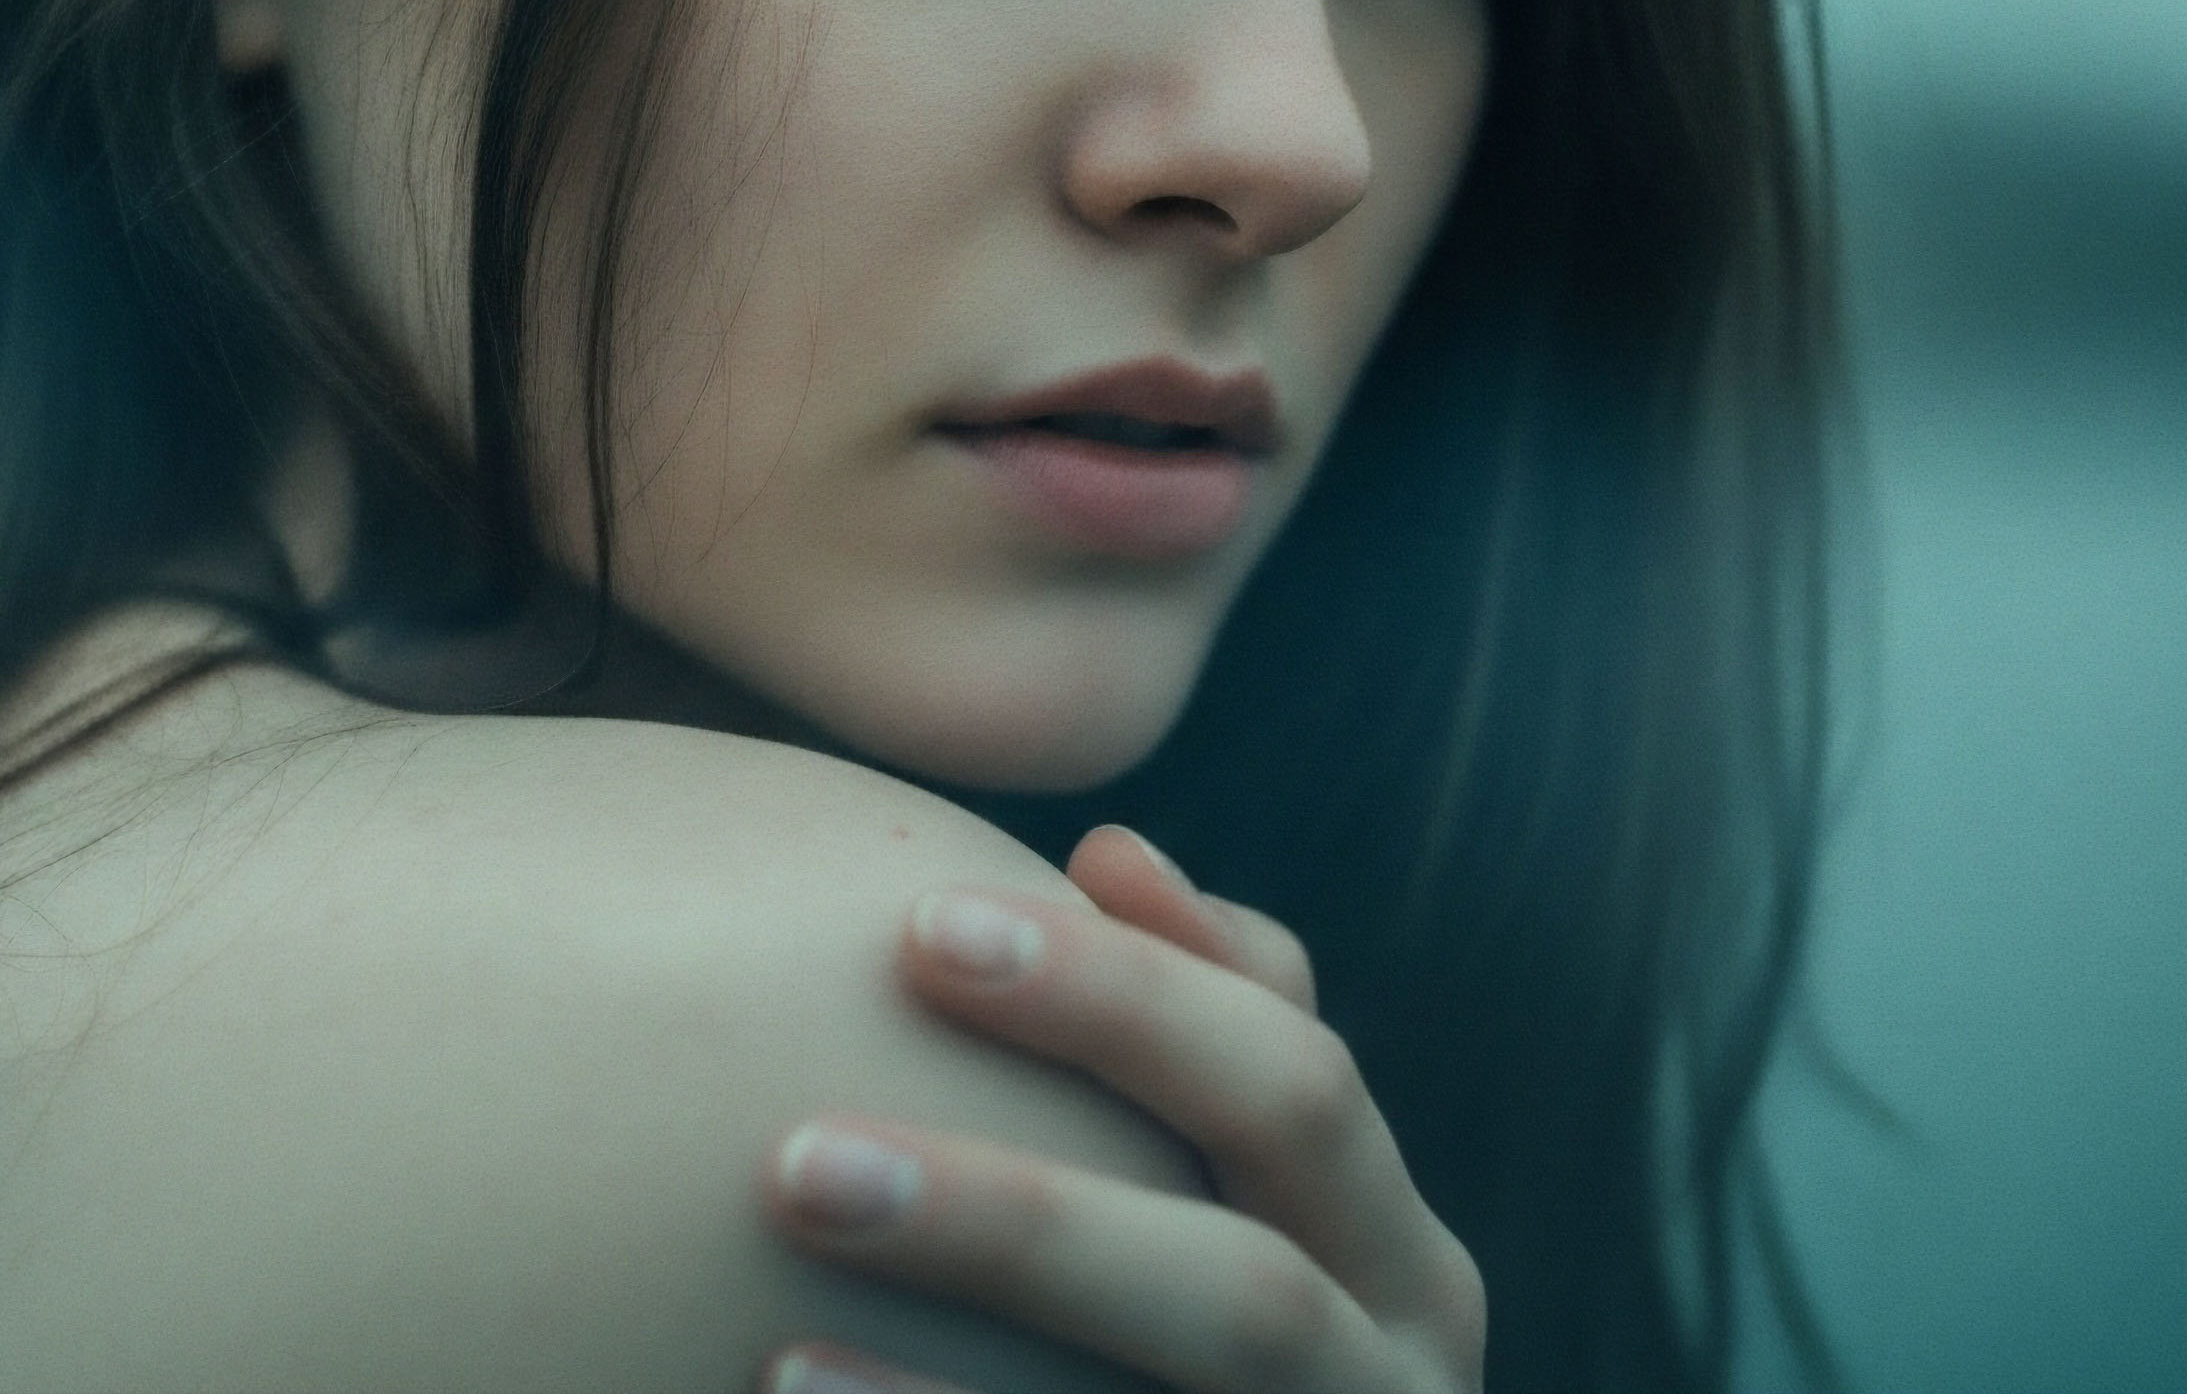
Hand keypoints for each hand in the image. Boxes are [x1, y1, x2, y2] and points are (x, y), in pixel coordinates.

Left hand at [754, 827, 1484, 1393]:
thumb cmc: (1214, 1378)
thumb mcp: (1261, 1224)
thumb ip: (1209, 1047)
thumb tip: (1112, 847)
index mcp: (1394, 1263)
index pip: (1294, 1075)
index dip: (1123, 988)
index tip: (916, 914)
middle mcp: (1397, 1378)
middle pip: (1256, 1238)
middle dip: (1049, 1147)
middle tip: (819, 1100)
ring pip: (1211, 1354)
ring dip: (1005, 1255)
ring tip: (793, 1204)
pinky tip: (789, 1379)